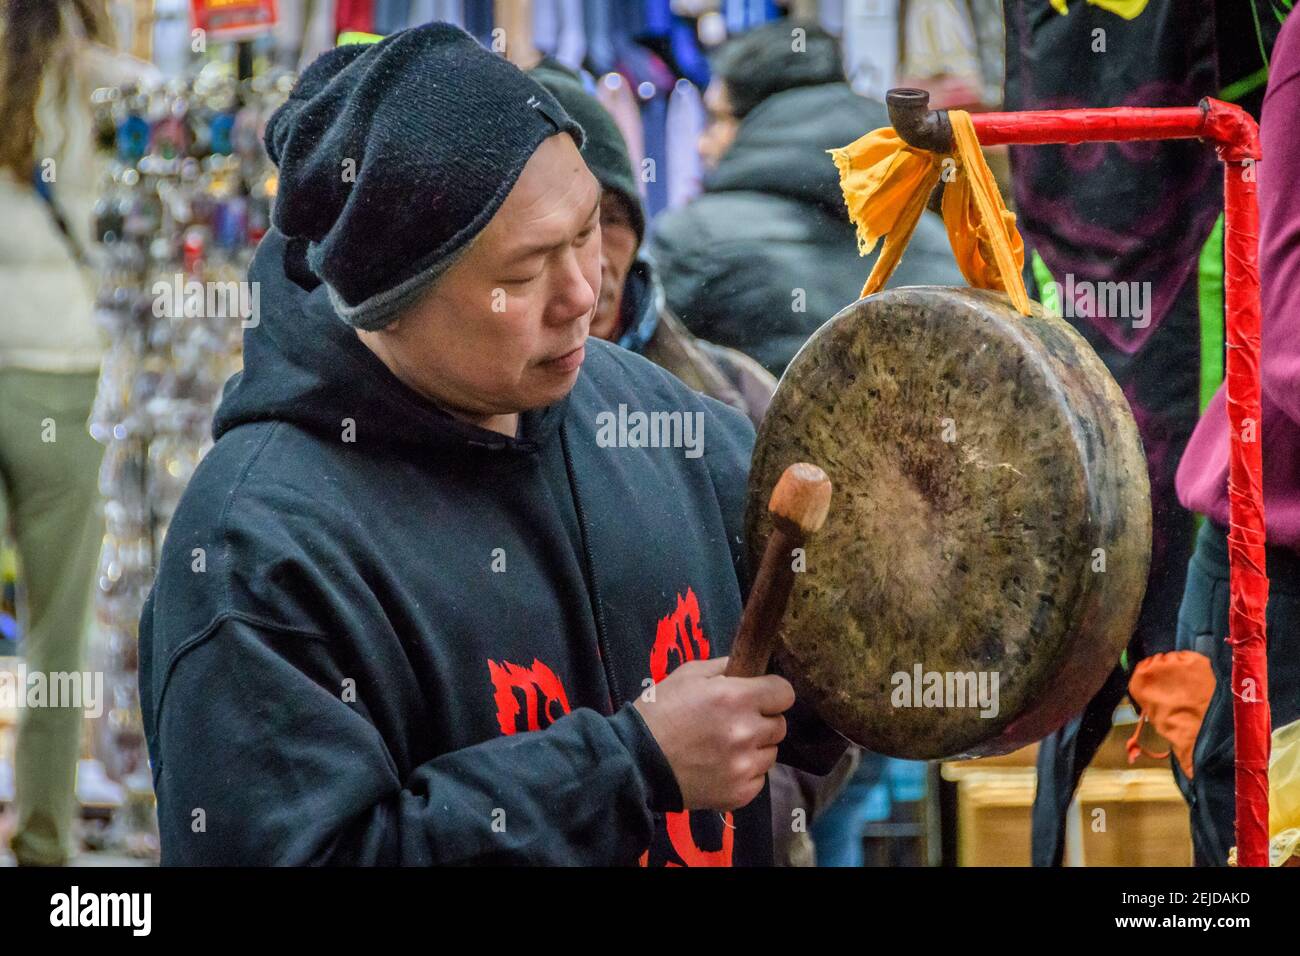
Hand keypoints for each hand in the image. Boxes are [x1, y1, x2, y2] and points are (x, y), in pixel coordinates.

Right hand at [634, 656, 794, 810]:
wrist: (636, 761)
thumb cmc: (660, 711)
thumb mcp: (688, 675)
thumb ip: (724, 667)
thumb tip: (749, 666)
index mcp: (736, 698)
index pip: (785, 693)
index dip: (772, 692)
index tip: (759, 696)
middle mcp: (747, 732)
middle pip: (780, 724)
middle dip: (762, 720)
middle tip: (735, 722)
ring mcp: (744, 766)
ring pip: (771, 752)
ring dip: (755, 747)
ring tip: (725, 746)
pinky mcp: (739, 793)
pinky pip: (758, 778)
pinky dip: (745, 772)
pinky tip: (721, 766)